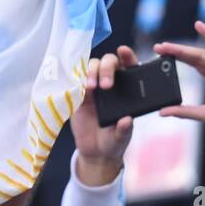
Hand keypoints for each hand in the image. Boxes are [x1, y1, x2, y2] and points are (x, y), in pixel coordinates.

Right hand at [72, 45, 137, 185]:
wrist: (95, 153)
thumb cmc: (113, 141)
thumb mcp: (121, 138)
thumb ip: (124, 130)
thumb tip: (126, 120)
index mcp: (126, 89)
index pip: (128, 66)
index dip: (127, 56)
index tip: (124, 52)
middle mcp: (110, 84)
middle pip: (108, 62)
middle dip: (107, 68)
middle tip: (106, 85)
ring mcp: (93, 88)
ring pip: (91, 67)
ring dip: (91, 72)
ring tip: (91, 87)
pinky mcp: (78, 95)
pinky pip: (75, 81)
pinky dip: (76, 80)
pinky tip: (78, 87)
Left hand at [155, 21, 204, 146]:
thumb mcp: (204, 113)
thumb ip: (183, 111)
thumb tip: (163, 112)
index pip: (193, 66)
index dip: (176, 61)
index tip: (160, 58)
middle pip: (193, 57)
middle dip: (175, 52)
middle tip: (157, 48)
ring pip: (200, 52)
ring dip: (182, 49)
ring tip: (165, 46)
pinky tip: (198, 25)